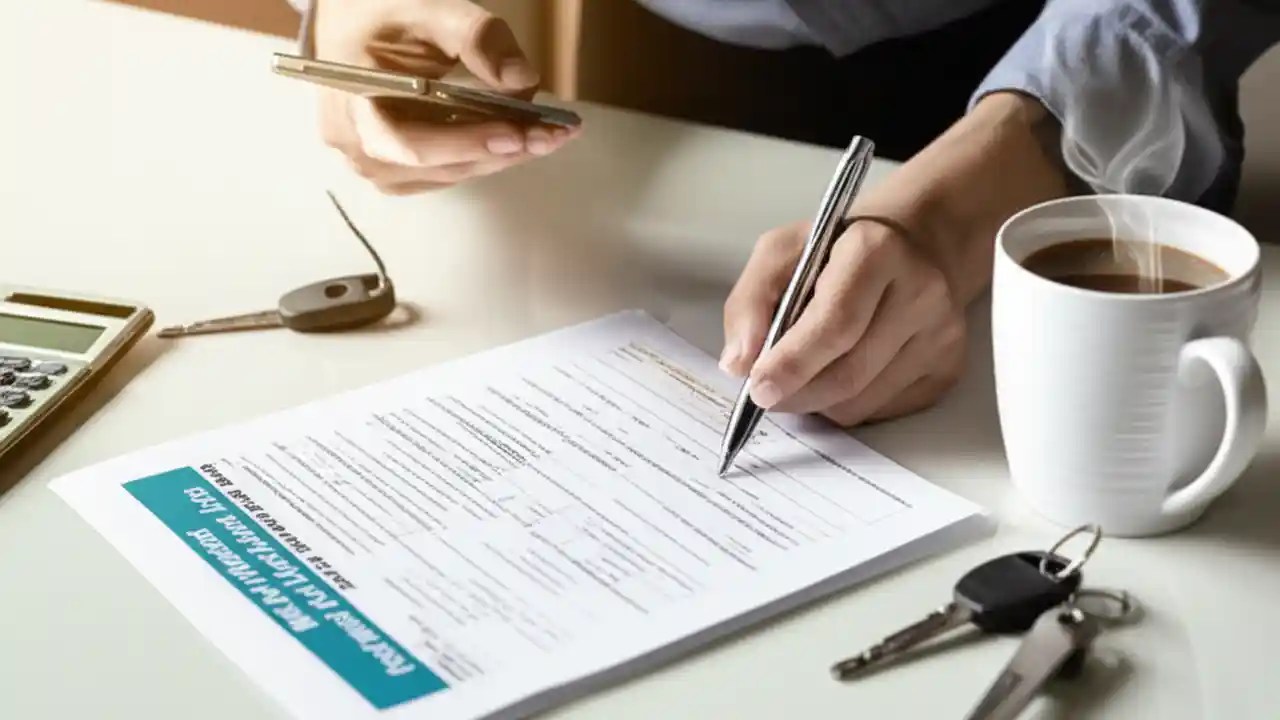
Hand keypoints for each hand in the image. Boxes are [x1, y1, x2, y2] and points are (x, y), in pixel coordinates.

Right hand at [312, 0, 578, 193]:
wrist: (345, 25)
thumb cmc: (379, 13)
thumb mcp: (425, 8)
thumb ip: (474, 37)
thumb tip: (522, 79)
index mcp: (351, 106)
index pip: (411, 144)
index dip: (466, 144)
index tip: (519, 133)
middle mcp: (357, 147)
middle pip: (440, 165)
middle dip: (503, 149)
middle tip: (558, 132)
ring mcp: (374, 164)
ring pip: (449, 173)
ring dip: (501, 155)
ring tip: (549, 133)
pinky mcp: (394, 169)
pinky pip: (447, 171)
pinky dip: (484, 154)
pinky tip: (518, 136)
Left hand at [720, 218, 965, 426]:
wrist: (914, 246)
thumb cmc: (838, 250)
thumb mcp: (782, 252)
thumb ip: (750, 301)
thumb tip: (739, 362)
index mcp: (875, 251)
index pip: (835, 323)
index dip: (792, 363)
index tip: (758, 386)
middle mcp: (920, 292)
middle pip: (848, 372)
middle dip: (796, 393)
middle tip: (765, 394)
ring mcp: (941, 334)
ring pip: (862, 401)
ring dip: (817, 403)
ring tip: (800, 378)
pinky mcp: (948, 367)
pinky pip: (882, 410)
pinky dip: (846, 405)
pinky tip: (837, 375)